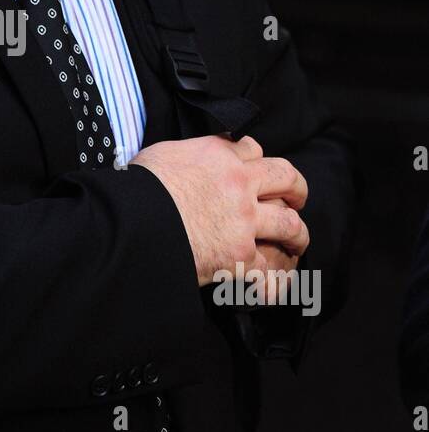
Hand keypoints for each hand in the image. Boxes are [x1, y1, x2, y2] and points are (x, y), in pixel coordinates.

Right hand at [129, 133, 308, 286]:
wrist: (133, 224)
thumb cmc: (138, 190)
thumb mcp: (162, 155)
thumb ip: (186, 154)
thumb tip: (184, 160)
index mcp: (219, 156)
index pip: (252, 150)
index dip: (257, 161)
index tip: (256, 171)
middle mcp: (239, 184)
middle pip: (286, 179)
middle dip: (297, 189)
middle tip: (296, 198)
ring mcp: (244, 221)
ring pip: (290, 225)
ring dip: (297, 234)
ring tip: (296, 241)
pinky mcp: (240, 256)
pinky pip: (270, 269)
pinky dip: (276, 278)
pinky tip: (276, 282)